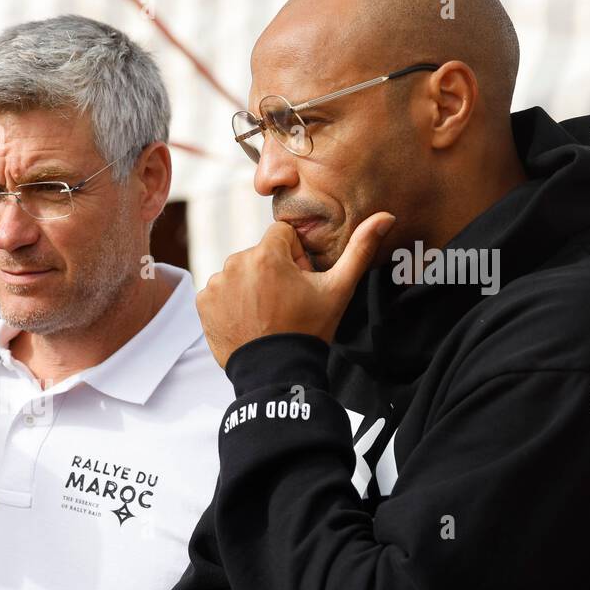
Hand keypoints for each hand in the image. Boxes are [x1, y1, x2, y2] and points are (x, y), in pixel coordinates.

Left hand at [197, 212, 394, 367]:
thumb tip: (386, 216)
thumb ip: (360, 249)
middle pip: (259, 254)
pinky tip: (247, 320)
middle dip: (272, 270)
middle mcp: (235, 263)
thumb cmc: (308, 330)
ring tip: (265, 314)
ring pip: (239, 271)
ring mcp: (216, 284)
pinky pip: (220, 291)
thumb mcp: (338, 289)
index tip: (299, 283)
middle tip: (284, 303)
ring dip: (251, 285)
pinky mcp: (203, 302)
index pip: (282, 236)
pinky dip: (231, 301)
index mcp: (267, 254)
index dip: (295, 257)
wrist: (275, 372)